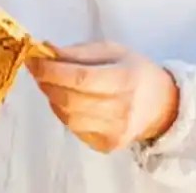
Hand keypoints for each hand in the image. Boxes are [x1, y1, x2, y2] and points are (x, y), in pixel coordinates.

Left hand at [25, 41, 178, 153]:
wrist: (162, 105)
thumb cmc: (134, 71)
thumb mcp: (112, 50)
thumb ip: (78, 52)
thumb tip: (46, 50)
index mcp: (125, 79)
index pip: (81, 78)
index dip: (52, 70)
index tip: (33, 60)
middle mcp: (122, 109)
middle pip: (70, 100)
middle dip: (47, 83)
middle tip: (38, 71)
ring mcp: (115, 131)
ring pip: (68, 117)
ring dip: (52, 99)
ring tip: (53, 84)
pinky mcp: (108, 145)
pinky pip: (74, 129)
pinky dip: (64, 113)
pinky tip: (69, 101)